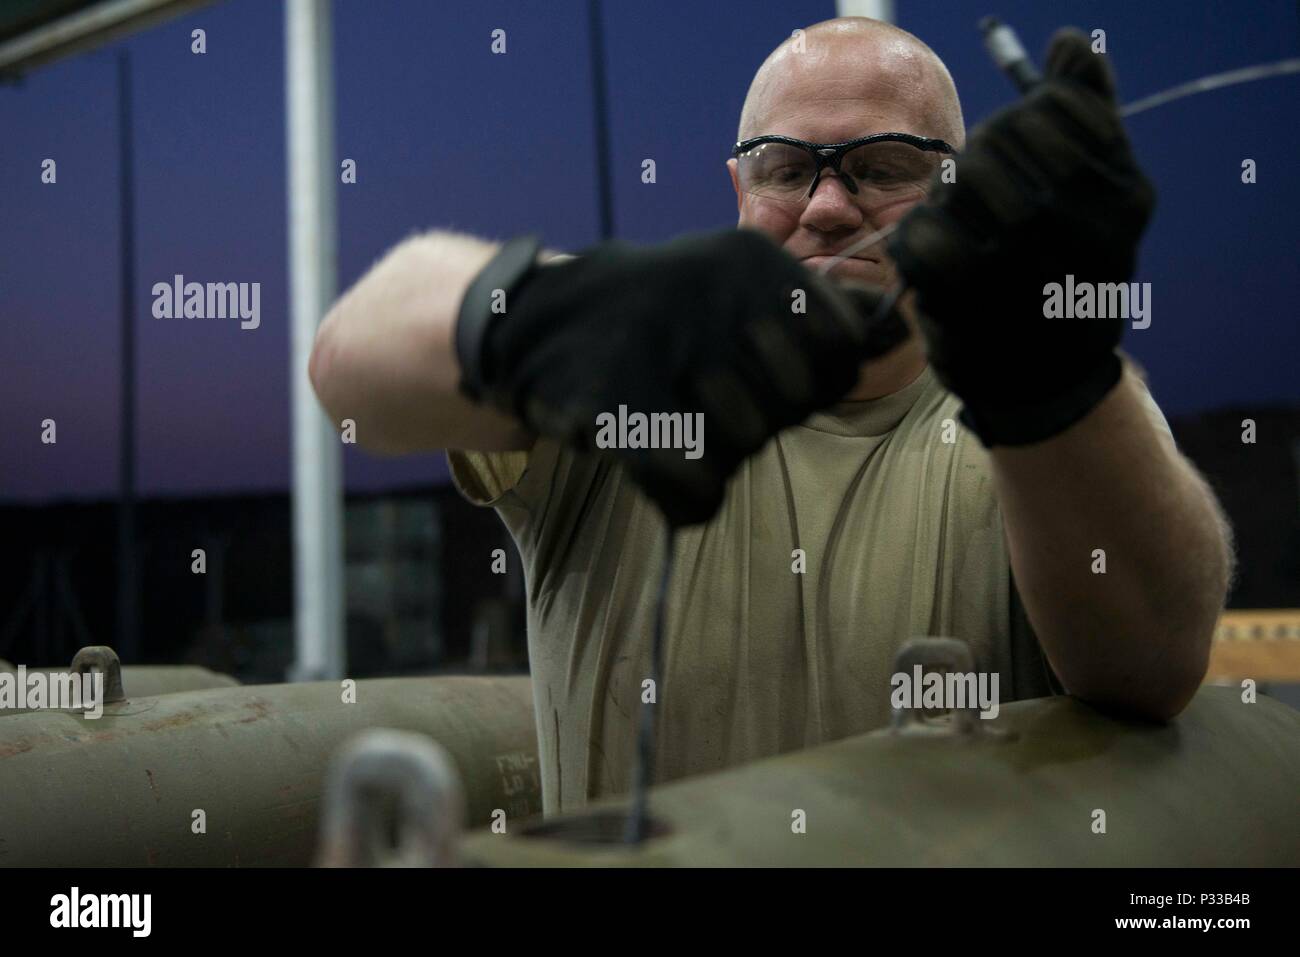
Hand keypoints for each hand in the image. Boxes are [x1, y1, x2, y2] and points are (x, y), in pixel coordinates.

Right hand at [458, 228, 899, 525]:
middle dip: (756, 419)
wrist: (537, 324)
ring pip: (742, 447)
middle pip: (790, 407)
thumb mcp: (738, 291)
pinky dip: (683, 493)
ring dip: (712, 454)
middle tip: (705, 396)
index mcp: (753, 260)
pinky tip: (657, 463)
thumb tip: (899, 329)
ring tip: (672, 418)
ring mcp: (661, 342)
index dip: (811, 384)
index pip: (843, 354)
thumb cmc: (660, 318)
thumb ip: (820, 312)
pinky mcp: (614, 400)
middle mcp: (713, 290)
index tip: (766, 376)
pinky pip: (694, 484)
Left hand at [887, 28, 1155, 445]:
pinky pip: (925, 232)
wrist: (1047, 380)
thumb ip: (1085, 116)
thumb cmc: (1065, 273)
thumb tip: (1069, 44)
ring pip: (959, 178)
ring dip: (949, 197)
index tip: (1023, 154)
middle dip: (980, 156)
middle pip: (999, 137)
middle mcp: (1079, 228)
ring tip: (963, 227)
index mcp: (1120, 196)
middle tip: (982, 195)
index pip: (1051, 108)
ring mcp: (1022, 266)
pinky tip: (937, 258)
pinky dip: (921, 239)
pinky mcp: (966, 300)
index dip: (1022, 120)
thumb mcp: (1096, 198)